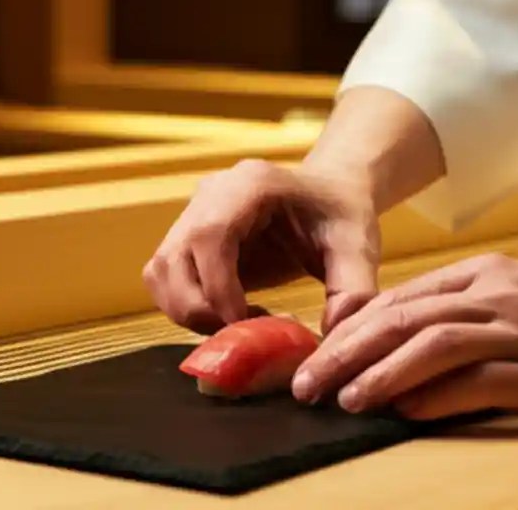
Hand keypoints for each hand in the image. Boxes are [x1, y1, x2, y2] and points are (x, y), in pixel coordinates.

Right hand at [142, 159, 379, 335]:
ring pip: (159, 272)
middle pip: (172, 258)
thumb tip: (333, 333)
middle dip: (199, 309)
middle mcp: (209, 194)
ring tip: (237, 324)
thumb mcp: (358, 246)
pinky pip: (164, 279)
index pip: (210, 236)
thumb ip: (353, 289)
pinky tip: (231, 313)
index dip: (218, 288)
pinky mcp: (184, 238)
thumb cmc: (341, 216)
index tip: (246, 324)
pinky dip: (186, 307)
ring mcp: (191, 214)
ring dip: (188, 311)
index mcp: (249, 185)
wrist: (327, 196)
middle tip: (244, 333)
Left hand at [291, 253, 517, 423]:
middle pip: (401, 317)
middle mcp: (493, 295)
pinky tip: (403, 411)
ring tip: (343, 399)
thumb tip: (392, 350)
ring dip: (380, 372)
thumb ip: (457, 315)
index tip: (310, 355)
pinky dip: (435, 395)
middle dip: (345, 350)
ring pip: (432, 342)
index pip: (397, 299)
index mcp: (481, 274)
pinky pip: (477, 380)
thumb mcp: (512, 298)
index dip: (347, 329)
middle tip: (306, 381)